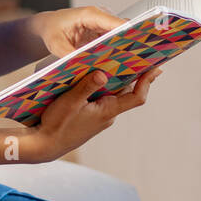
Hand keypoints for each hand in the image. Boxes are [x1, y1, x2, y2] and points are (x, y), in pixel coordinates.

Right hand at [21, 66, 162, 162]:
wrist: (44, 146)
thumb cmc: (56, 125)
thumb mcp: (69, 103)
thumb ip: (86, 87)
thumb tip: (102, 73)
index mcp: (108, 111)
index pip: (136, 97)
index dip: (147, 82)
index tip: (155, 68)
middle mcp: (108, 115)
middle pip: (126, 92)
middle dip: (132, 74)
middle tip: (137, 54)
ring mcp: (100, 117)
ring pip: (113, 95)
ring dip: (115, 79)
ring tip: (115, 59)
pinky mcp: (91, 117)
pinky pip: (102, 99)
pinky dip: (103, 87)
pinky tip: (94, 76)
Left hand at [31, 6, 127, 67]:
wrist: (47, 26)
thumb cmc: (50, 29)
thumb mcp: (55, 43)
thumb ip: (68, 54)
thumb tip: (81, 65)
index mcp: (91, 14)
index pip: (116, 23)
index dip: (129, 34)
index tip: (137, 47)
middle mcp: (100, 18)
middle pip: (123, 29)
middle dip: (130, 43)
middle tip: (136, 60)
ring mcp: (102, 25)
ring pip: (121, 36)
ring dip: (125, 48)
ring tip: (130, 64)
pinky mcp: (102, 34)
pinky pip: (115, 41)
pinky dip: (118, 51)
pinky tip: (118, 64)